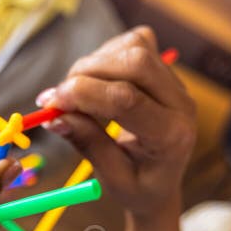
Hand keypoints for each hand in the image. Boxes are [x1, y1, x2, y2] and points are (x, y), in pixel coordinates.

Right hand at [40, 26, 195, 219]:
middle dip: (87, 72)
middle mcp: (180, 104)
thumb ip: (88, 144)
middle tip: (58, 97)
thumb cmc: (138, 187)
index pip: (126, 100)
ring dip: (95, 63)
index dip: (83, 94)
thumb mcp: (113, 178)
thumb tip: (54, 117)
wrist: (161, 183)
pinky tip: (96, 80)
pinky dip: (107, 54)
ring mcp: (176, 83)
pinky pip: (136, 43)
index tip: (49, 103)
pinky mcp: (166, 71)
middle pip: (135, 62)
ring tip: (76, 92)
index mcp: (171, 136)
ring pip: (134, 47)